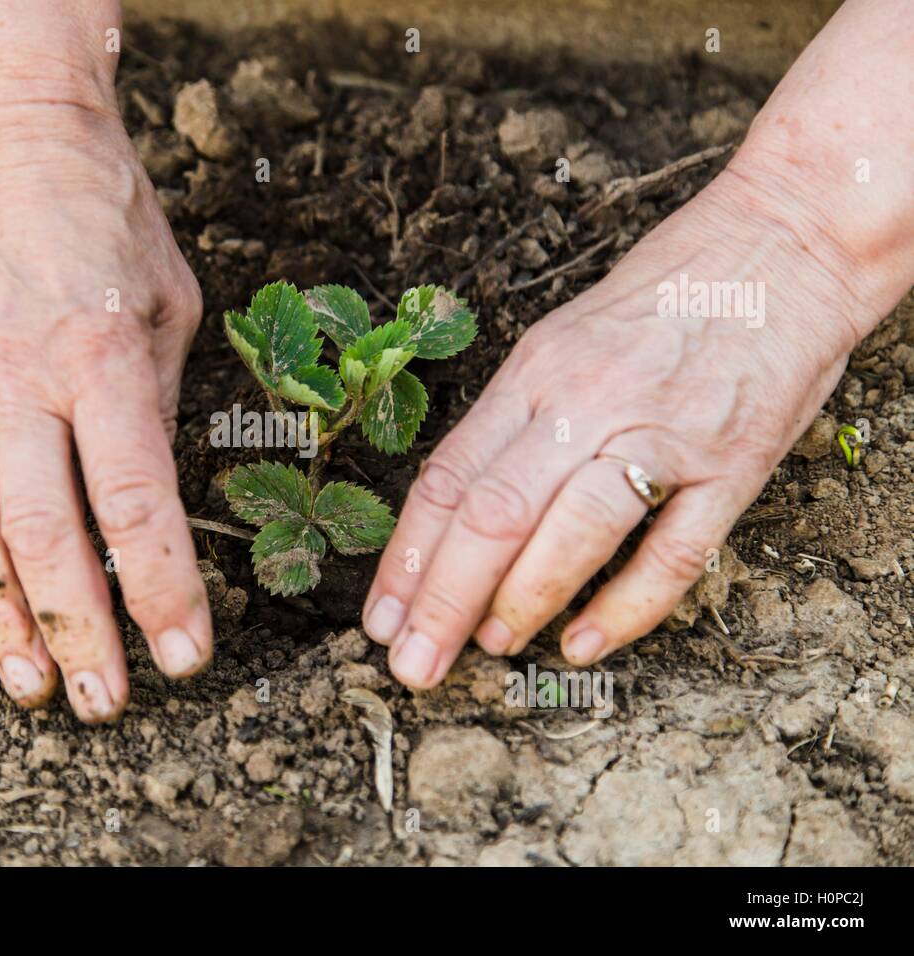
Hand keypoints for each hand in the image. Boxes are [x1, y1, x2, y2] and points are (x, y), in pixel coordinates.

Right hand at [0, 101, 210, 720]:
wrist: (10, 144)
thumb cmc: (112, 221)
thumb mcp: (169, 307)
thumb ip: (160, 407)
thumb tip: (155, 502)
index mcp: (100, 360)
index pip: (135, 503)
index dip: (162, 590)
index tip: (188, 652)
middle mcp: (23, 387)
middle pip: (48, 539)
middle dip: (84, 632)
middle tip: (111, 701)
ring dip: (4, 623)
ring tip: (35, 688)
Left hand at [361, 164, 874, 686]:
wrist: (783, 241)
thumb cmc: (661, 298)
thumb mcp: (561, 341)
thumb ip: (513, 421)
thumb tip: (454, 512)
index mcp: (535, 372)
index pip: (449, 475)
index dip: (407, 557)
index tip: (380, 617)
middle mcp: (588, 402)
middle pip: (492, 512)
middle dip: (442, 600)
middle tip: (412, 665)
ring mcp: (663, 434)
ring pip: (571, 531)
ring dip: (520, 601)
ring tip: (488, 647)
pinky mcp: (734, 465)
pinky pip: (674, 552)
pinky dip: (625, 608)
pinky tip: (583, 644)